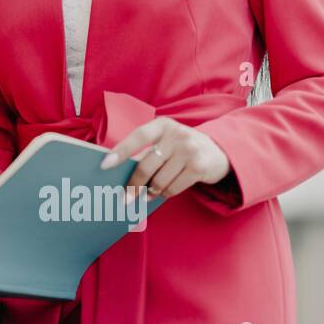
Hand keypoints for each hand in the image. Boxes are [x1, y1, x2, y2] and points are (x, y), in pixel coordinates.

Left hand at [98, 117, 230, 200]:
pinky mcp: (199, 167)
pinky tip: (160, 193)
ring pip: (159, 179)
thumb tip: (120, 173)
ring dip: (150, 191)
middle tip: (125, 198)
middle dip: (134, 184)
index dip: (121, 151)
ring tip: (146, 194)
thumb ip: (147, 151)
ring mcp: (189, 150)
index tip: (105, 165)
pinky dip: (164, 193)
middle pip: (147, 164)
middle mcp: (176, 135)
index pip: (138, 137)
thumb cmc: (181, 148)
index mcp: (163, 125)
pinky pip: (173, 187)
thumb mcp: (166, 140)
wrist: (218, 151)